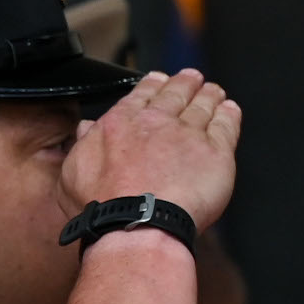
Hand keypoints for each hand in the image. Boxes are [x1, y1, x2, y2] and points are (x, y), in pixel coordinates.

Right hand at [65, 69, 241, 229]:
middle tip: (192, 77)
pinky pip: (226, 126)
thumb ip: (84, 144)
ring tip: (214, 91)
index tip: (159, 79)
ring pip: (203, 106)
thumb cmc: (103, 208)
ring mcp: (188, 135)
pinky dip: (229, 115)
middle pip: (175, 94)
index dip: (153, 84)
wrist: (135, 225)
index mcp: (121, 123)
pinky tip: (230, 110)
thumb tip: (87, 128)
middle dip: (184, 83)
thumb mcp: (73, 172)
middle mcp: (156, 123)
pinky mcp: (216, 153)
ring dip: (209, 95)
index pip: (142, 94)